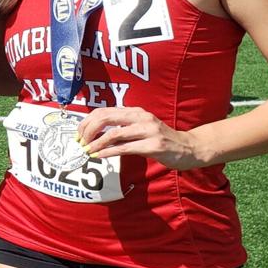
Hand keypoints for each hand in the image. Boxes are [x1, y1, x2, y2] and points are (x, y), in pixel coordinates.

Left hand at [76, 107, 209, 170]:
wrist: (188, 147)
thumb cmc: (162, 139)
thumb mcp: (141, 128)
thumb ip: (123, 129)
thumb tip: (98, 136)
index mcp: (136, 111)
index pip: (104, 111)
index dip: (87, 122)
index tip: (79, 134)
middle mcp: (141, 117)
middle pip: (106, 118)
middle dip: (88, 130)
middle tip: (81, 142)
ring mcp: (148, 130)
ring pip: (114, 134)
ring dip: (96, 144)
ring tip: (87, 151)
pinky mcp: (153, 145)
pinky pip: (125, 148)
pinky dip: (109, 152)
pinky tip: (100, 156)